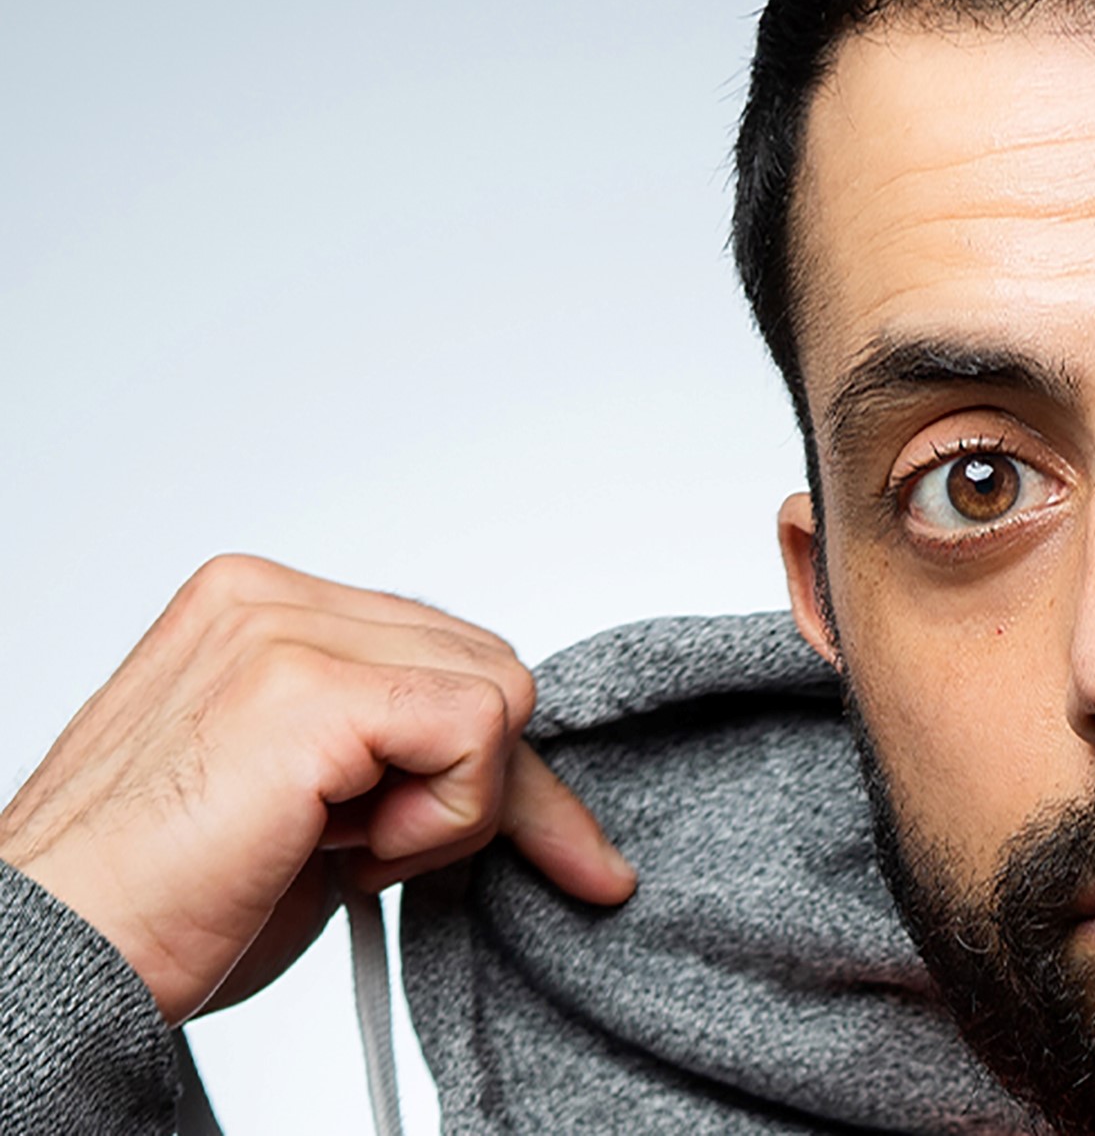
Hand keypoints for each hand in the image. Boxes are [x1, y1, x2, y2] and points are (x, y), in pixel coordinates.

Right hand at [0, 555, 634, 1022]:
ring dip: (446, 806)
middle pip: (492, 671)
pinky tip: (342, 852)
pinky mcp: (309, 687)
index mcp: (259, 606)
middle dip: (467, 786)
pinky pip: (482, 727)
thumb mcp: (309, 803)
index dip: (499, 761)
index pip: (446, 655)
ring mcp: (283, 630)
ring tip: (331, 848)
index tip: (575, 856)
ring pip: (500, 694)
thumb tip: (524, 771)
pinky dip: (445, 818)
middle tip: (355, 853)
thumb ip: (394, 747)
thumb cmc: (162, 900)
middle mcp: (269, 595)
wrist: (60, 959)